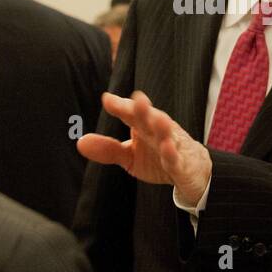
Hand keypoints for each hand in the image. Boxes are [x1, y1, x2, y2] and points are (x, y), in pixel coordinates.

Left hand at [77, 91, 211, 203]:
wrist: (192, 171)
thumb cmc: (157, 157)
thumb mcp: (129, 155)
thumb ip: (107, 149)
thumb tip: (80, 142)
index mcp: (144, 126)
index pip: (131, 114)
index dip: (121, 107)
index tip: (107, 100)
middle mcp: (158, 131)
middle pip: (151, 118)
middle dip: (145, 109)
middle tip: (137, 99)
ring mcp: (173, 146)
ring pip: (168, 136)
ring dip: (163, 127)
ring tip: (158, 119)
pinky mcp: (183, 165)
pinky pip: (177, 159)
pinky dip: (173, 154)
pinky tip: (168, 148)